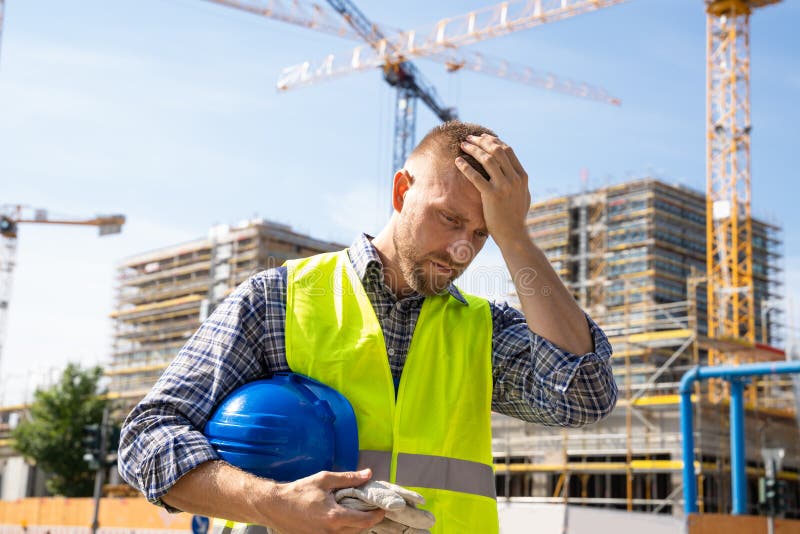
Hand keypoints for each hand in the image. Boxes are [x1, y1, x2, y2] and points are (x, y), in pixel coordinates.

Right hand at [266, 469, 384, 533]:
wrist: (274, 506)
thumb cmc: (298, 491)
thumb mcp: (324, 479)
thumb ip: (348, 478)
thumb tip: (368, 474)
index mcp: (335, 517)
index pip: (365, 521)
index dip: (377, 515)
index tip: (382, 507)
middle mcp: (331, 532)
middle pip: (359, 530)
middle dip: (368, 520)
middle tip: (371, 507)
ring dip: (356, 525)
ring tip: (357, 511)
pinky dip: (344, 529)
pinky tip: (342, 519)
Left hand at [456, 134, 530, 245]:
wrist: (514, 235)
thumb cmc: (516, 216)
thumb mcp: (523, 195)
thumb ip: (517, 181)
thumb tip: (512, 169)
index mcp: (522, 176)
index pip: (508, 150)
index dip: (494, 141)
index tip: (483, 137)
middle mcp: (514, 179)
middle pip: (497, 151)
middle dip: (482, 141)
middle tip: (469, 138)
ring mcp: (504, 187)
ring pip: (487, 159)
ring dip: (473, 149)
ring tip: (463, 145)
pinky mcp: (492, 196)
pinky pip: (476, 177)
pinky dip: (466, 166)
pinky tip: (457, 161)